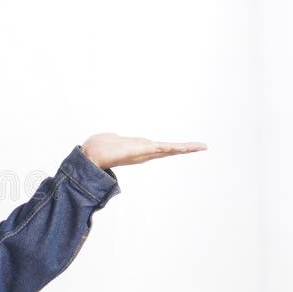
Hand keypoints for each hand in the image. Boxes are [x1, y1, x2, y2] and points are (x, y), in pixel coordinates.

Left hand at [81, 133, 206, 169]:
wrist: (89, 155)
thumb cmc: (97, 147)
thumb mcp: (110, 139)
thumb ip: (115, 138)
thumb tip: (114, 136)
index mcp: (139, 149)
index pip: (160, 148)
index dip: (174, 147)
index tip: (188, 146)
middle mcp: (143, 152)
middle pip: (168, 150)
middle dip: (185, 148)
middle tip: (203, 146)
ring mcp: (142, 153)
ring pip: (167, 150)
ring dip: (183, 148)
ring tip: (199, 146)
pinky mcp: (139, 152)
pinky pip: (157, 150)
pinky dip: (170, 149)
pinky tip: (181, 148)